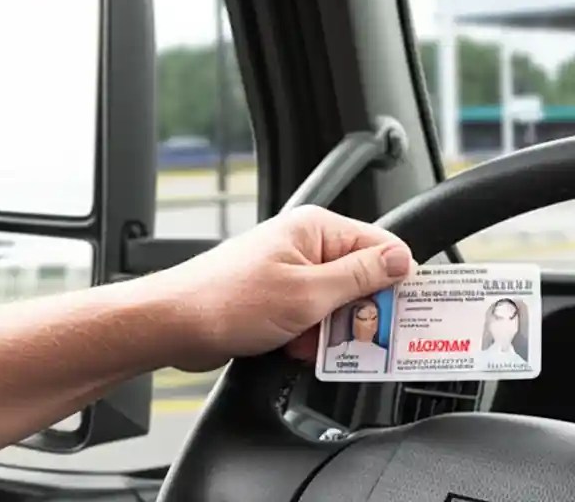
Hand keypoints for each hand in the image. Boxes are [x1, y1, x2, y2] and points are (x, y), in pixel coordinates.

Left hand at [141, 205, 413, 371]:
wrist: (172, 326)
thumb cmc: (227, 302)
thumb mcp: (308, 293)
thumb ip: (361, 276)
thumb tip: (403, 260)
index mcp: (318, 229)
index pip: (382, 246)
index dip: (396, 280)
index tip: (402, 311)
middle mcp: (307, 244)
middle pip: (363, 277)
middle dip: (358, 311)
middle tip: (352, 335)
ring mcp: (292, 270)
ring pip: (338, 302)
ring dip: (332, 329)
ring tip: (309, 343)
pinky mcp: (280, 296)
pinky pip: (314, 315)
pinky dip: (311, 335)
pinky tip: (293, 347)